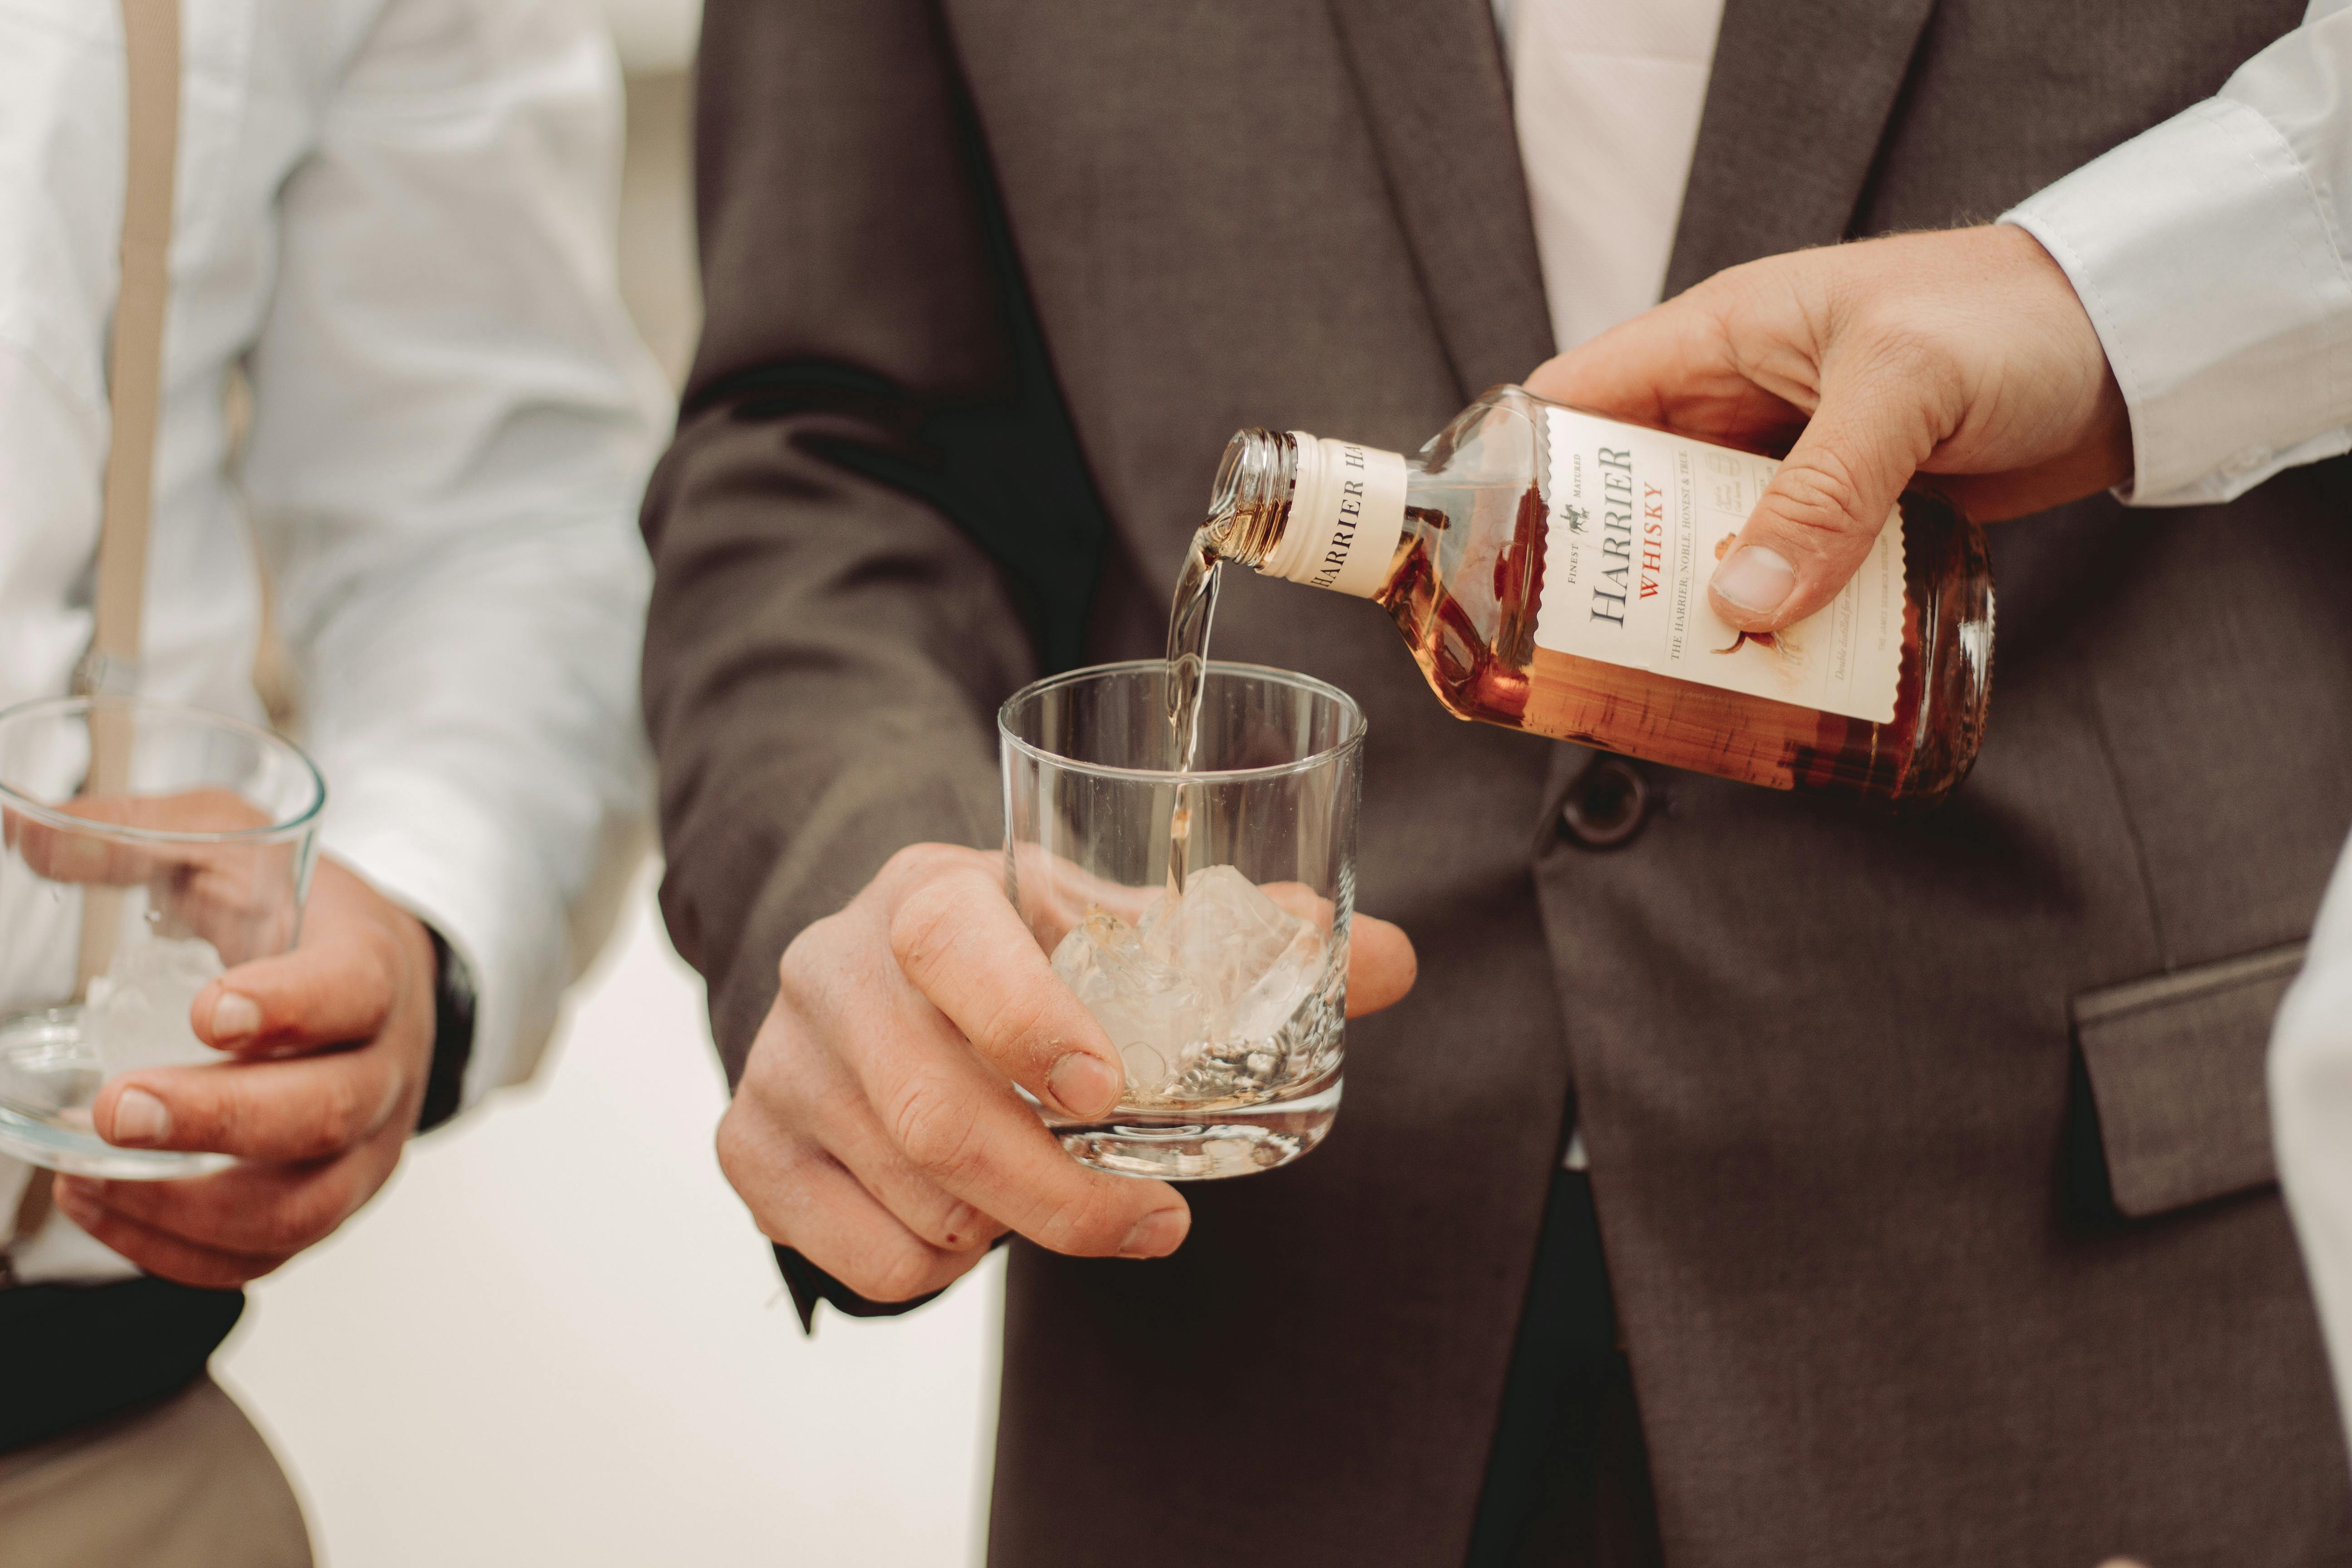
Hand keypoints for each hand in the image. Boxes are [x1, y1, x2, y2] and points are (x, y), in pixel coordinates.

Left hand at [51, 858, 439, 1286]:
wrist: (385, 983)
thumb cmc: (299, 914)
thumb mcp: (236, 846)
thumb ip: (141, 833)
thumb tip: (27, 830)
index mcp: (375, 967)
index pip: (356, 993)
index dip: (292, 1008)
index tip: (205, 1011)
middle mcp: (388, 1067)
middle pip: (329, 1114)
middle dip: (219, 1120)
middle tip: (117, 1108)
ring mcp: (368, 1147)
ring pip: (302, 1207)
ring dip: (190, 1209)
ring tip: (88, 1177)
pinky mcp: (332, 1201)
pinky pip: (268, 1255)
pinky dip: (180, 1253)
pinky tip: (102, 1208)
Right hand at [718, 843, 1417, 1302]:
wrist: (871, 977)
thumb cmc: (1015, 955)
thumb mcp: (1106, 926)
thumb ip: (1244, 941)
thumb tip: (1392, 961)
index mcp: (924, 894)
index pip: (953, 939)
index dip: (1026, 1016)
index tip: (1111, 1093)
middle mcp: (830, 968)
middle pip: (937, 1111)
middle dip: (1062, 1194)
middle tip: (1155, 1224)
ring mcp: (777, 1062)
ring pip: (913, 1197)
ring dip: (1010, 1229)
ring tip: (1057, 1200)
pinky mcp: (747, 1146)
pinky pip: (857, 1254)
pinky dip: (932, 1266)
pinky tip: (964, 1223)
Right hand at [1527, 224, 2130, 631]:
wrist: (2138, 341)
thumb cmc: (2015, 320)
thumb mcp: (1905, 388)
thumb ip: (1825, 493)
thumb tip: (1742, 606)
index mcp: (1716, 341)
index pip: (1574, 401)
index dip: (1520, 473)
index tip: (1486, 558)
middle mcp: (1737, 405)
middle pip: (1625, 496)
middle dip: (1598, 572)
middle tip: (1575, 655)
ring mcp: (1792, 464)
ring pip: (1704, 547)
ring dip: (1689, 612)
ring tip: (1661, 686)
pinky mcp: (1849, 515)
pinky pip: (1781, 578)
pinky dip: (1766, 625)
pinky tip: (1758, 677)